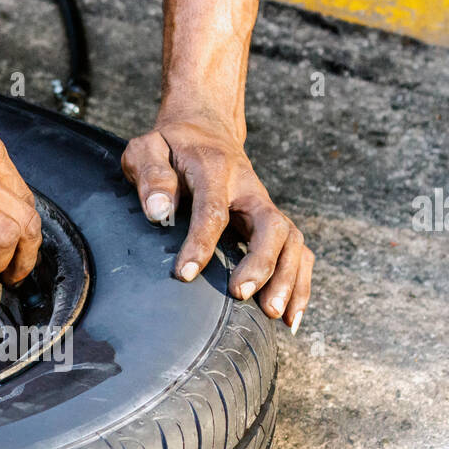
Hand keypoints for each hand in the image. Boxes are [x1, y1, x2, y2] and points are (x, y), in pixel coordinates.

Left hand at [122, 114, 312, 331]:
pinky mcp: (272, 222)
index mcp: (215, 169)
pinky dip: (300, 283)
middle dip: (261, 263)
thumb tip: (158, 212)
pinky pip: (298, 252)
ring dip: (288, 278)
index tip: (184, 275)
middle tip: (241, 295)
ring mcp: (265, 206)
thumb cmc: (170, 147)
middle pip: (271, 224)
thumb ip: (150, 175)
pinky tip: (291, 319)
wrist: (205, 129)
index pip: (213, 209)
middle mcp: (250, 188)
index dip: (200, 244)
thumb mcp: (148, 148)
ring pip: (292, 241)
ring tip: (273, 315)